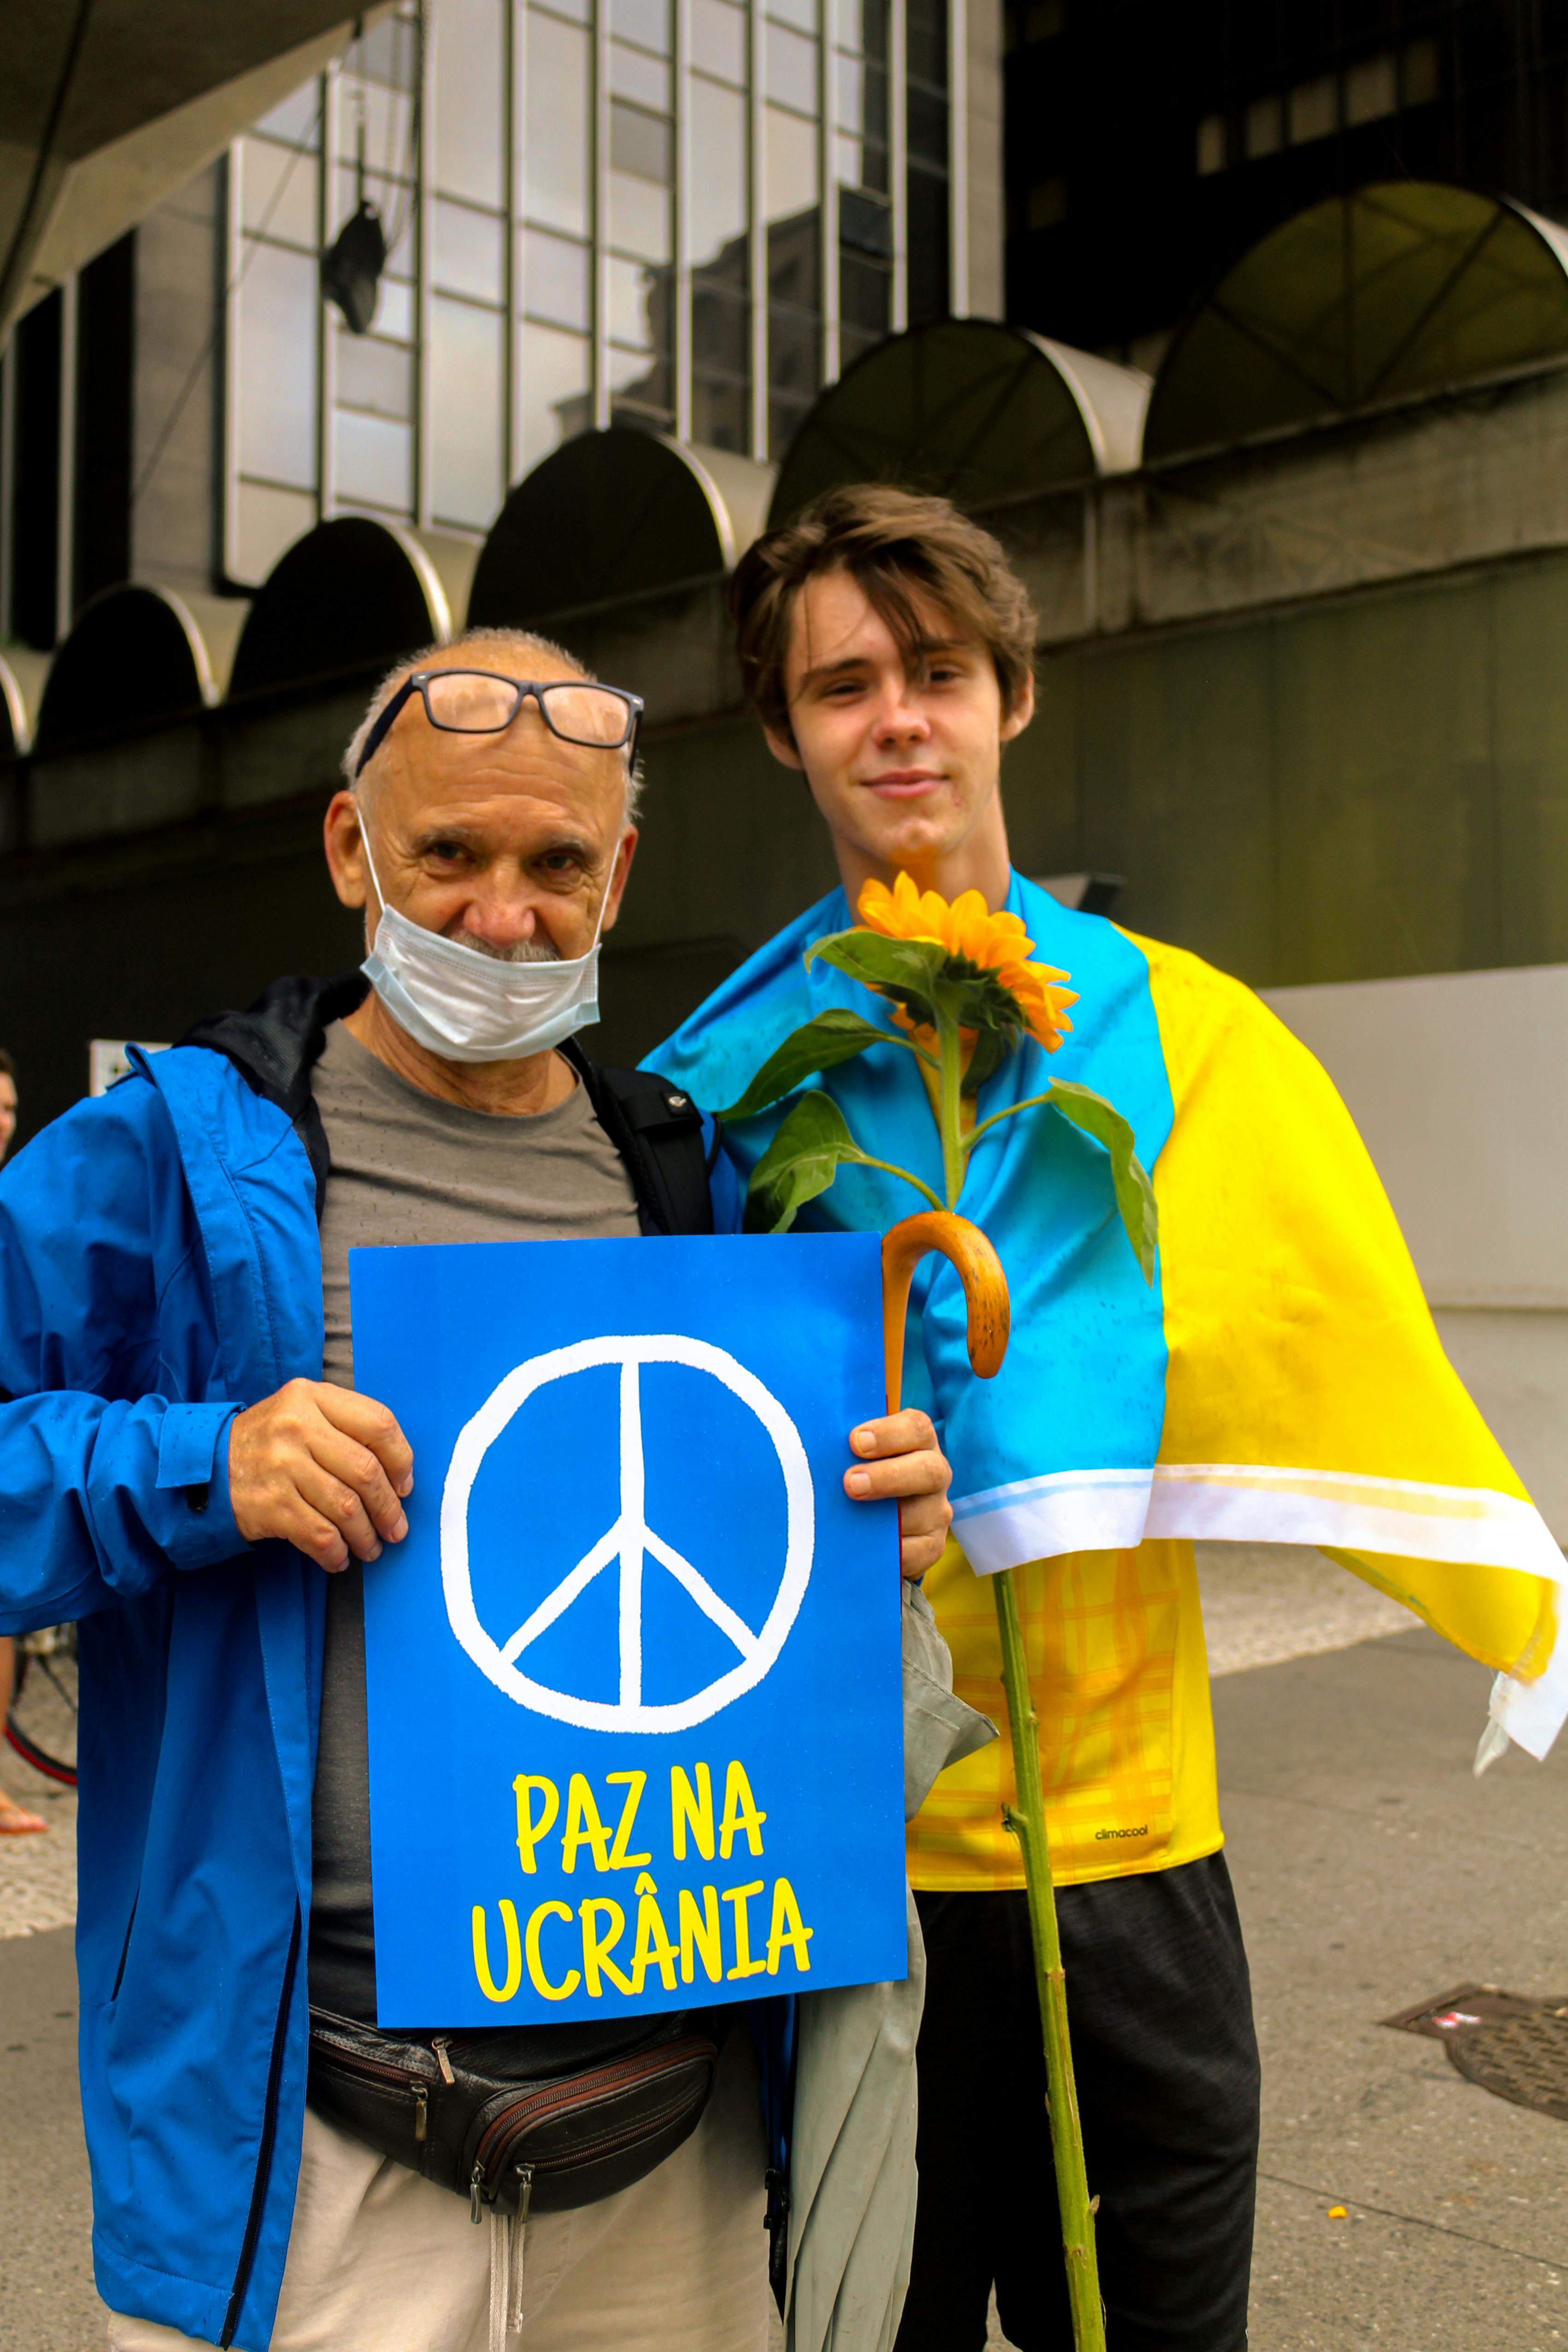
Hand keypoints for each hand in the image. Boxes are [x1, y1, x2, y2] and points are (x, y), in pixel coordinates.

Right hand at [227, 1380, 413, 1572]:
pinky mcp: (269, 1504)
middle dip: (389, 1507)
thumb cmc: (269, 1441)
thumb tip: (398, 1477)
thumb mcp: (303, 1412)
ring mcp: (281, 1466)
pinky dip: (336, 1552)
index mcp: (311, 1397)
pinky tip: (339, 1557)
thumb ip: (346, 1428)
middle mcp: (296, 1426)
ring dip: (366, 1536)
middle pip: (365, 1471)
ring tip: (370, 1547)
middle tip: (396, 1528)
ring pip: (346, 1508)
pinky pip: (319, 1535)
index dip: (401, 1459)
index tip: (404, 1485)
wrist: (206, 1466)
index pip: (378, 1423)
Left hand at [842, 1408, 952, 1580]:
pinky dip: (894, 1552)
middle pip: (929, 1470)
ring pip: (925, 1514)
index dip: (888, 1433)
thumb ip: (842, 1444)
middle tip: (851, 1484)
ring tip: (852, 1522)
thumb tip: (812, 1437)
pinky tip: (866, 1549)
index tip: (855, 1441)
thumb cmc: (855, 1471)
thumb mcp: (851, 1453)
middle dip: (889, 1476)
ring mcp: (936, 1510)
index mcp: (917, 1440)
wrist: (868, 1518)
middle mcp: (934, 1472)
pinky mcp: (932, 1544)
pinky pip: (920, 1551)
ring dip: (887, 1520)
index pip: (916, 1427)